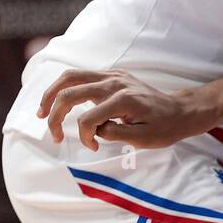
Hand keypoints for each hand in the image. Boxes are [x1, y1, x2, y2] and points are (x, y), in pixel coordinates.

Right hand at [38, 69, 216, 150]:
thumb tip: (94, 129)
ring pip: (70, 77)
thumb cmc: (165, 128)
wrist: (180, 111)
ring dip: (52, 95)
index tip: (95, 147)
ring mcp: (113, 75)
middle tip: (52, 134)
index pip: (88, 119)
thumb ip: (115, 133)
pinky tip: (59, 102)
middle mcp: (115, 82)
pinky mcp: (112, 75)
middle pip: (70, 91)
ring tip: (42, 113)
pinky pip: (81, 76)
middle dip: (54, 114)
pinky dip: (65, 89)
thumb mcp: (144, 139)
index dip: (85, 137)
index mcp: (123, 99)